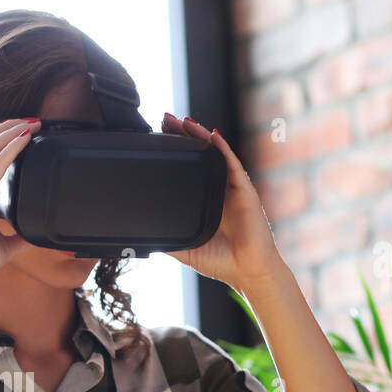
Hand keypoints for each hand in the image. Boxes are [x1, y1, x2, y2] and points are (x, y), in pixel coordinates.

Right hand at [0, 117, 39, 287]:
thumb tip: (35, 237)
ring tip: (32, 123)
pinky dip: (12, 148)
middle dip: (9, 128)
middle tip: (32, 121)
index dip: (2, 140)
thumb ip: (18, 239)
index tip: (23, 132)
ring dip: (12, 131)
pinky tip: (25, 138)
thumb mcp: (3, 247)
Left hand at [161, 113, 284, 296]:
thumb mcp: (186, 248)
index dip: (176, 150)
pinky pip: (233, 165)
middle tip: (164, 118)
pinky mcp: (246, 192)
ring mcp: (234, 188)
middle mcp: (220, 189)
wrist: (248, 273)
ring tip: (183, 120)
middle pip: (200, 154)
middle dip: (183, 135)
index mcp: (206, 199)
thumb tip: (143, 233)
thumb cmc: (221, 261)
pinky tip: (211, 135)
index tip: (157, 134)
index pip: (189, 167)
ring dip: (200, 134)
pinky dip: (222, 149)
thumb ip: (168, 238)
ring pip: (215, 154)